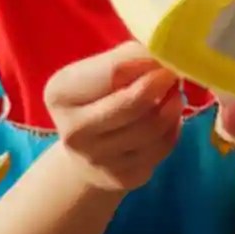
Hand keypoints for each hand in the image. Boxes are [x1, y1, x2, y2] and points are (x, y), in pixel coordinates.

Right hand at [43, 42, 182, 192]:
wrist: (84, 155)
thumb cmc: (95, 100)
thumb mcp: (96, 73)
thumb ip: (125, 59)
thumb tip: (161, 56)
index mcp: (61, 94)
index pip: (113, 71)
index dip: (146, 61)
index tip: (162, 55)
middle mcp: (73, 131)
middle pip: (132, 103)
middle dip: (161, 84)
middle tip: (173, 74)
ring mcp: (96, 159)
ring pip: (151, 127)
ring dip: (172, 107)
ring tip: (173, 94)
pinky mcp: (121, 178)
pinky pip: (161, 148)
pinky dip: (173, 129)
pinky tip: (169, 120)